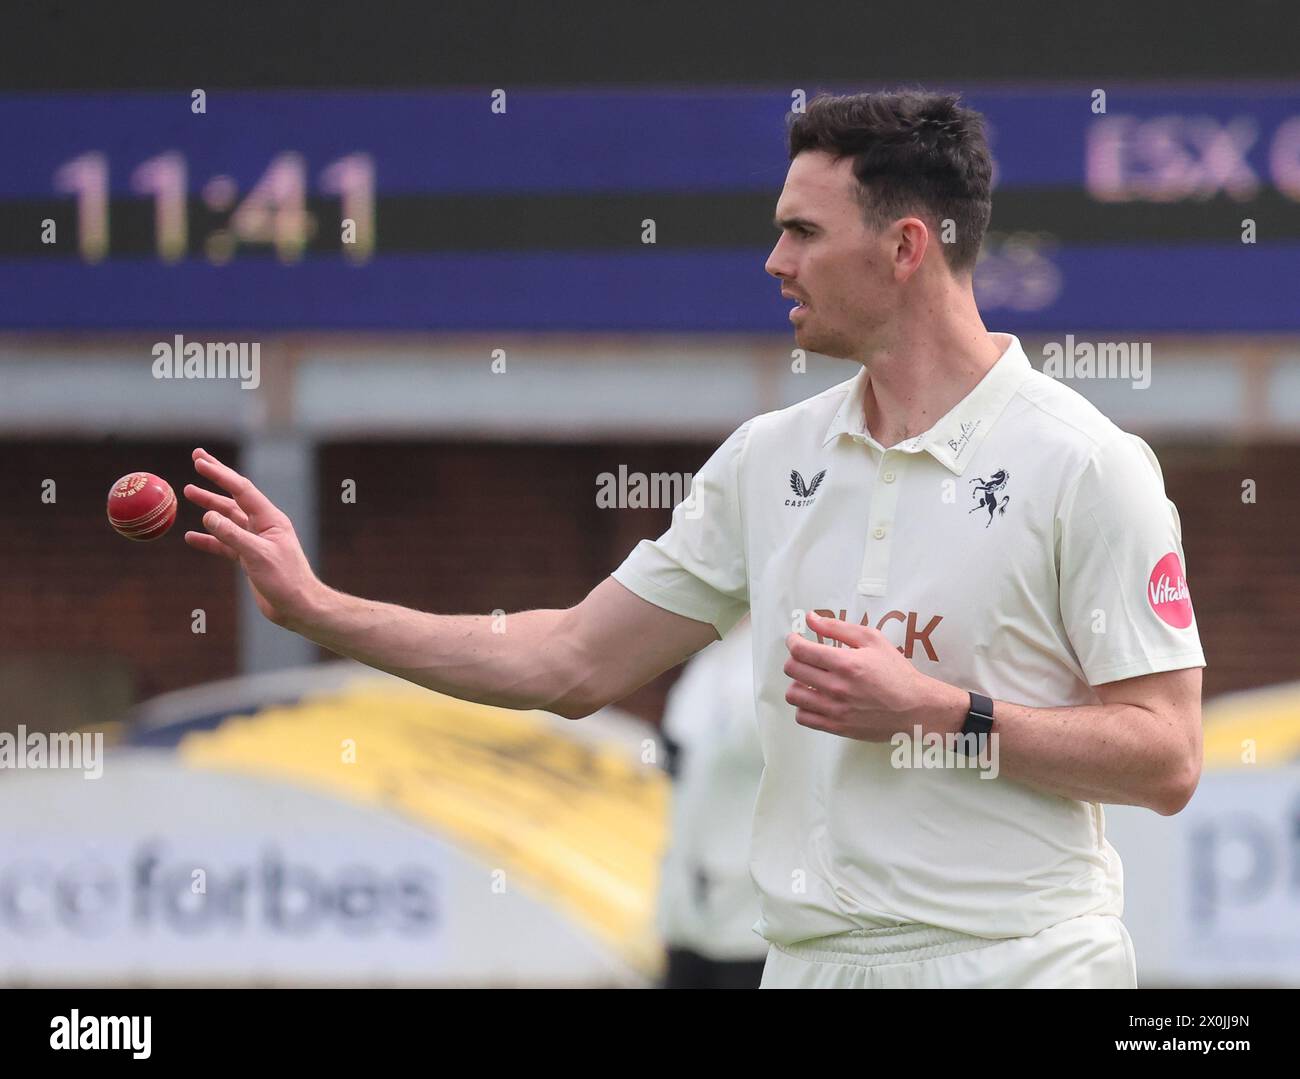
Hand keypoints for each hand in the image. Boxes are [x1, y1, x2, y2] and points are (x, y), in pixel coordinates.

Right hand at [183, 448, 324, 628]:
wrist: (298, 607)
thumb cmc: (286, 580)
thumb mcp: (257, 556)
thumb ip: (232, 536)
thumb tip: (207, 516)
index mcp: (270, 519)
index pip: (241, 490)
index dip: (220, 475)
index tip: (199, 462)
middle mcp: (263, 526)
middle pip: (234, 497)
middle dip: (216, 479)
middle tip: (197, 460)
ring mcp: (255, 541)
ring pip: (227, 518)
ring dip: (209, 506)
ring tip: (188, 492)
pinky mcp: (249, 558)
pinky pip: (224, 544)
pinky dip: (208, 540)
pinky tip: (191, 537)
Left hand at [783, 611, 957, 741]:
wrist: (915, 708)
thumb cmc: (897, 673)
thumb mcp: (873, 640)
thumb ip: (838, 628)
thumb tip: (811, 618)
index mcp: (846, 663)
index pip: (801, 651)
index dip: (793, 641)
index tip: (795, 639)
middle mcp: (837, 687)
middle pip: (792, 670)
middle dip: (794, 659)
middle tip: (804, 657)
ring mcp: (835, 710)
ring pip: (793, 695)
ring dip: (797, 683)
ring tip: (810, 679)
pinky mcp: (836, 727)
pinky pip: (803, 717)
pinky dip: (803, 706)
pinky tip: (816, 698)